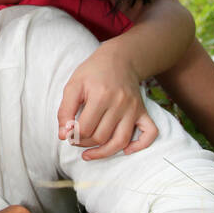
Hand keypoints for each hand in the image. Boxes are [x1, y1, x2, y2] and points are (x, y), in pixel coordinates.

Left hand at [58, 43, 157, 158]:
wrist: (120, 58)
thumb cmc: (93, 72)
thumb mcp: (73, 85)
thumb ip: (65, 110)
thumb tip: (63, 135)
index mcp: (100, 96)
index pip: (85, 128)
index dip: (73, 136)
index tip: (68, 134)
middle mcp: (120, 103)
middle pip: (101, 137)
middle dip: (85, 143)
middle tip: (77, 139)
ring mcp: (133, 108)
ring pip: (121, 141)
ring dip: (104, 152)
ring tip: (90, 154)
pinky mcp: (143, 111)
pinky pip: (150, 133)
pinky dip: (139, 146)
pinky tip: (125, 150)